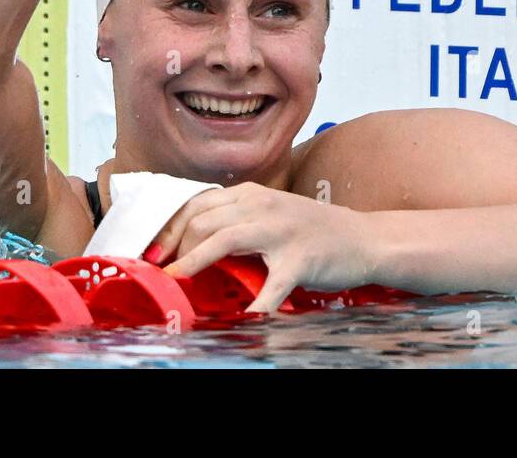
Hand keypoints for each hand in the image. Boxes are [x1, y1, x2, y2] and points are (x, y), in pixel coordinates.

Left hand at [149, 183, 377, 313]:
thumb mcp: (271, 213)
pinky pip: (269, 287)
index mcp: (252, 194)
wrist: (364, 238)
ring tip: (176, 282)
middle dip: (175, 247)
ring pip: (224, 239)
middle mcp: (263, 206)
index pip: (196, 204)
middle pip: (203, 221)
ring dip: (193, 262)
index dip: (169, 228)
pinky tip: (239, 321)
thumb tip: (192, 241)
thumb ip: (237, 220)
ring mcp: (281, 231)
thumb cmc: (312, 231)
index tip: (152, 250)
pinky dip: (251, 306)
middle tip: (163, 271)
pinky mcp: (299, 260)